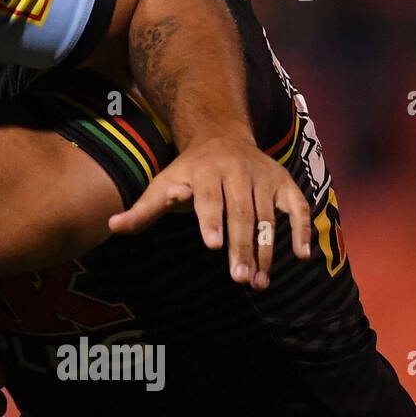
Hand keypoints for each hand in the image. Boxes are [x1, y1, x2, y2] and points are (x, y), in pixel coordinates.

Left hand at [107, 134, 312, 289]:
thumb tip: (112, 226)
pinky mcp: (284, 183)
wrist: (221, 134)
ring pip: (267, 218)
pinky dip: (302, 230)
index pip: (208, 200)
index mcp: (204, 173)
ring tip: (259, 282)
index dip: (211, 221)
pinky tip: (303, 256)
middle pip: (240, 214)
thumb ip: (143, 209)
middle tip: (239, 279)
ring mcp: (263, 178)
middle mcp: (236, 173)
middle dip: (241, 246)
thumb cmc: (188, 170)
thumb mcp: (163, 183)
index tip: (212, 245)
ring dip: (267, 251)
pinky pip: (298, 207)